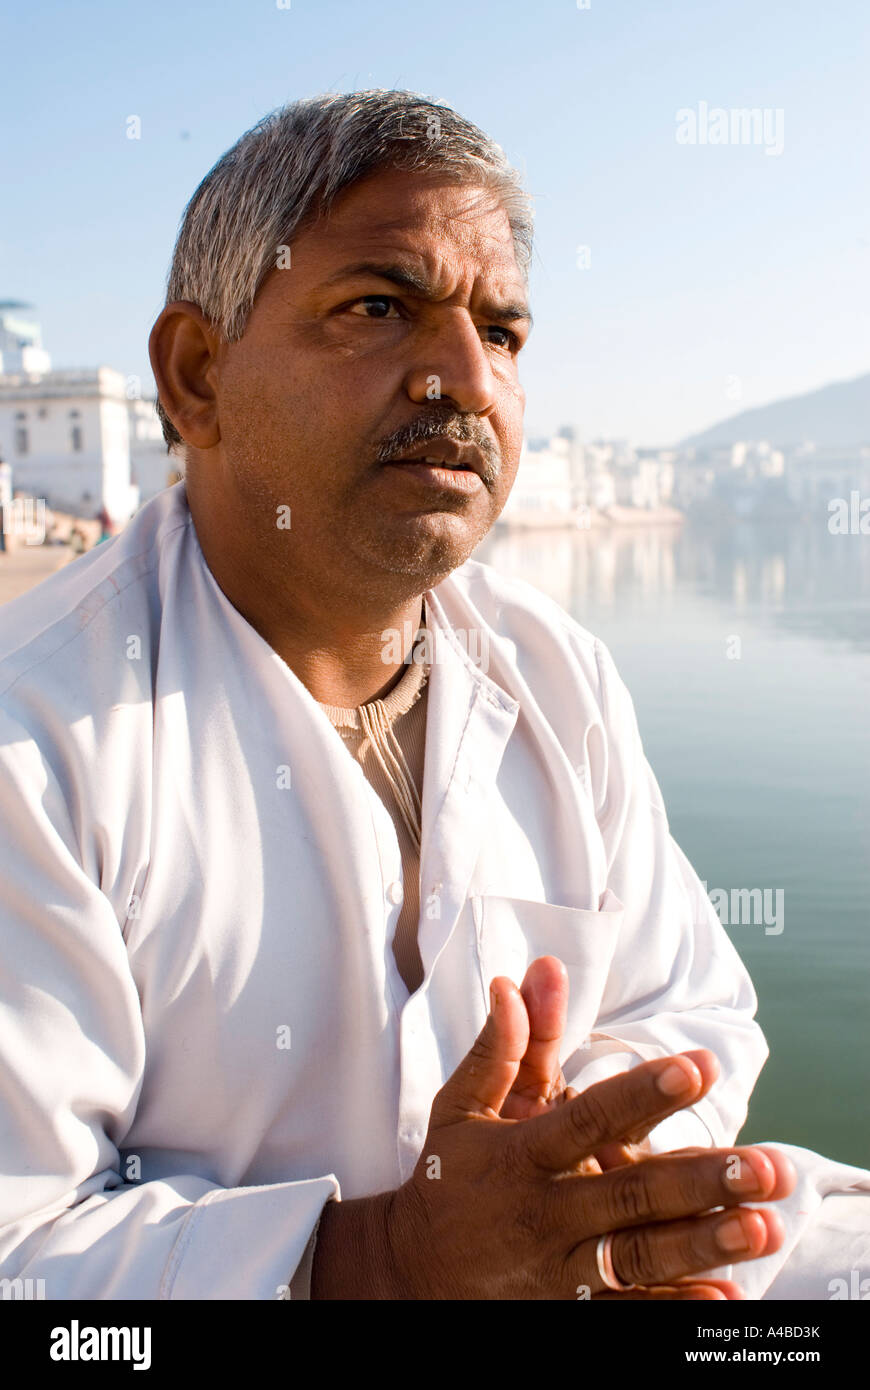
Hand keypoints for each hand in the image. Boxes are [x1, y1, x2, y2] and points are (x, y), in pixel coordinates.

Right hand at [384, 975, 796, 1299]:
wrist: (412, 1273)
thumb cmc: (446, 1178)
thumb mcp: (462, 1106)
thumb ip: (501, 1045)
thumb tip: (521, 978)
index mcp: (523, 1154)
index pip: (590, 1118)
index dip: (642, 1093)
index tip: (696, 1069)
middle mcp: (548, 1210)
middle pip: (632, 1193)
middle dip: (699, 1180)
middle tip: (762, 1166)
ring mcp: (563, 1265)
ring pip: (641, 1256)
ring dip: (704, 1244)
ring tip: (761, 1225)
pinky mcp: (572, 1306)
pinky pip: (630, 1310)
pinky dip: (676, 1307)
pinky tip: (724, 1296)